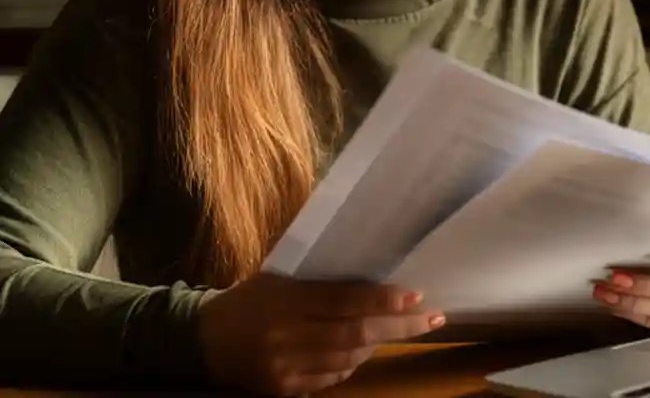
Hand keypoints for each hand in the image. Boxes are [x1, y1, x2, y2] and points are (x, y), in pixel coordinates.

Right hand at [197, 272, 445, 395]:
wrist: (201, 341)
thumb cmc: (248, 299)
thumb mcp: (280, 278)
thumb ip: (321, 281)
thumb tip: (376, 277)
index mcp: (286, 300)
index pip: (344, 301)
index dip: (383, 300)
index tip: (416, 295)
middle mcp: (287, 337)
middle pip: (356, 335)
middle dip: (399, 326)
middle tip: (433, 318)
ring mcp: (286, 368)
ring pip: (349, 360)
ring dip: (380, 345)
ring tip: (403, 328)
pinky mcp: (285, 390)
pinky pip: (332, 379)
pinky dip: (353, 364)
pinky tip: (366, 350)